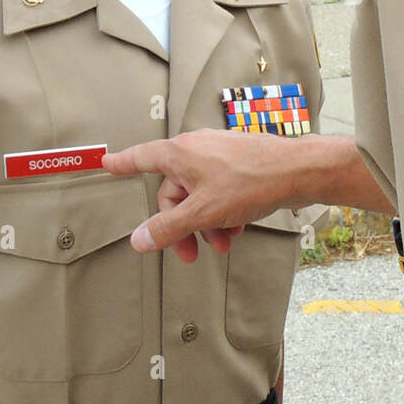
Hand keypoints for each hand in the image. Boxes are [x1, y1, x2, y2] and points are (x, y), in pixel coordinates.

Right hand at [102, 129, 302, 262]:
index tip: (107, 162)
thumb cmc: (250, 181)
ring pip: (199, 195)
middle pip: (173, 192)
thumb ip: (168, 228)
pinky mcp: (237, 164)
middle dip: (182, 225)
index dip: (123, 163)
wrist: (296, 170)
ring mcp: (218, 156)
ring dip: (206, 223)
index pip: (141, 158)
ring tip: (222, 244)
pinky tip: (237, 228)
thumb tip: (138, 239)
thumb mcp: (202, 213)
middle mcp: (195, 150)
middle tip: (190, 254)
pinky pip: (219, 191)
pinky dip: (222, 211)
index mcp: (179, 154)